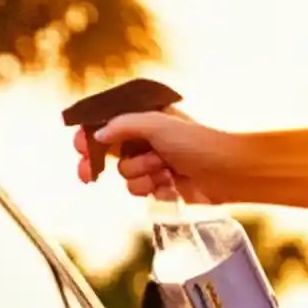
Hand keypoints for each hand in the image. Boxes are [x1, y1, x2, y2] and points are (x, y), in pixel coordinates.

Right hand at [74, 110, 237, 201]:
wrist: (228, 172)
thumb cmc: (198, 142)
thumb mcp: (158, 124)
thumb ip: (124, 125)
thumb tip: (98, 136)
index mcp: (146, 117)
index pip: (108, 123)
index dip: (90, 134)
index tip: (79, 145)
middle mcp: (146, 138)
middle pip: (107, 151)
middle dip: (100, 163)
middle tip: (86, 174)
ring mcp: (152, 162)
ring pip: (124, 174)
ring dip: (139, 174)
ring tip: (162, 169)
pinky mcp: (159, 184)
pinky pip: (137, 190)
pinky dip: (150, 188)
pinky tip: (168, 183)